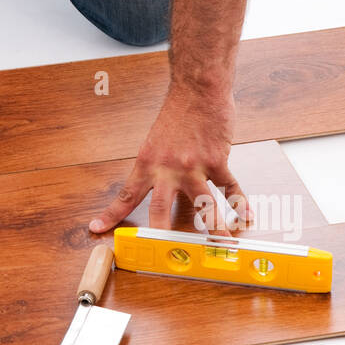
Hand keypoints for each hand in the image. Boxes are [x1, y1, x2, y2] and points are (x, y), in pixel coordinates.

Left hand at [89, 83, 252, 232]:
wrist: (197, 90)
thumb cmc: (177, 114)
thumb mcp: (155, 141)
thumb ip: (157, 166)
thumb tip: (158, 188)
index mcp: (147, 163)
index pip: (126, 195)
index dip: (111, 214)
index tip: (96, 228)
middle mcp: (168, 168)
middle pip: (161, 208)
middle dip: (160, 234)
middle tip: (161, 255)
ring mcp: (194, 166)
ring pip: (204, 205)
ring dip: (214, 228)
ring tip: (222, 247)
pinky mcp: (217, 161)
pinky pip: (231, 188)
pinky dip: (240, 204)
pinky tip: (247, 217)